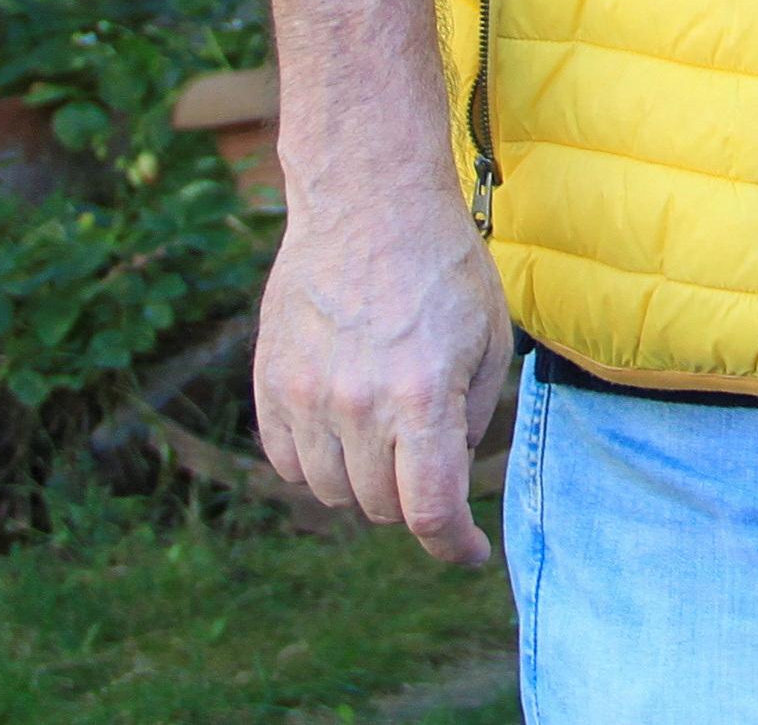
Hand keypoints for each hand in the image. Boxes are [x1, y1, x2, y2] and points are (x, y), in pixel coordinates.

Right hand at [254, 170, 520, 563]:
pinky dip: (318, 463)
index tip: (467, 553)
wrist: (368, 203)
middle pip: (380, 508)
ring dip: (364, 482)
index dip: (452, 546)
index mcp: (421, 396)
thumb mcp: (488, 341)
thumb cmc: (442, 268)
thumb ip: (468, 419)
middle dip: (413, 499)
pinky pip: (288, 463)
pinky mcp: (270, 382)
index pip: (428, 511)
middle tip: (430, 457)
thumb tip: (446, 474)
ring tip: (387, 432)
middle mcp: (356, 404)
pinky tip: (344, 427)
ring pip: (330, 492)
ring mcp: (304, 395)